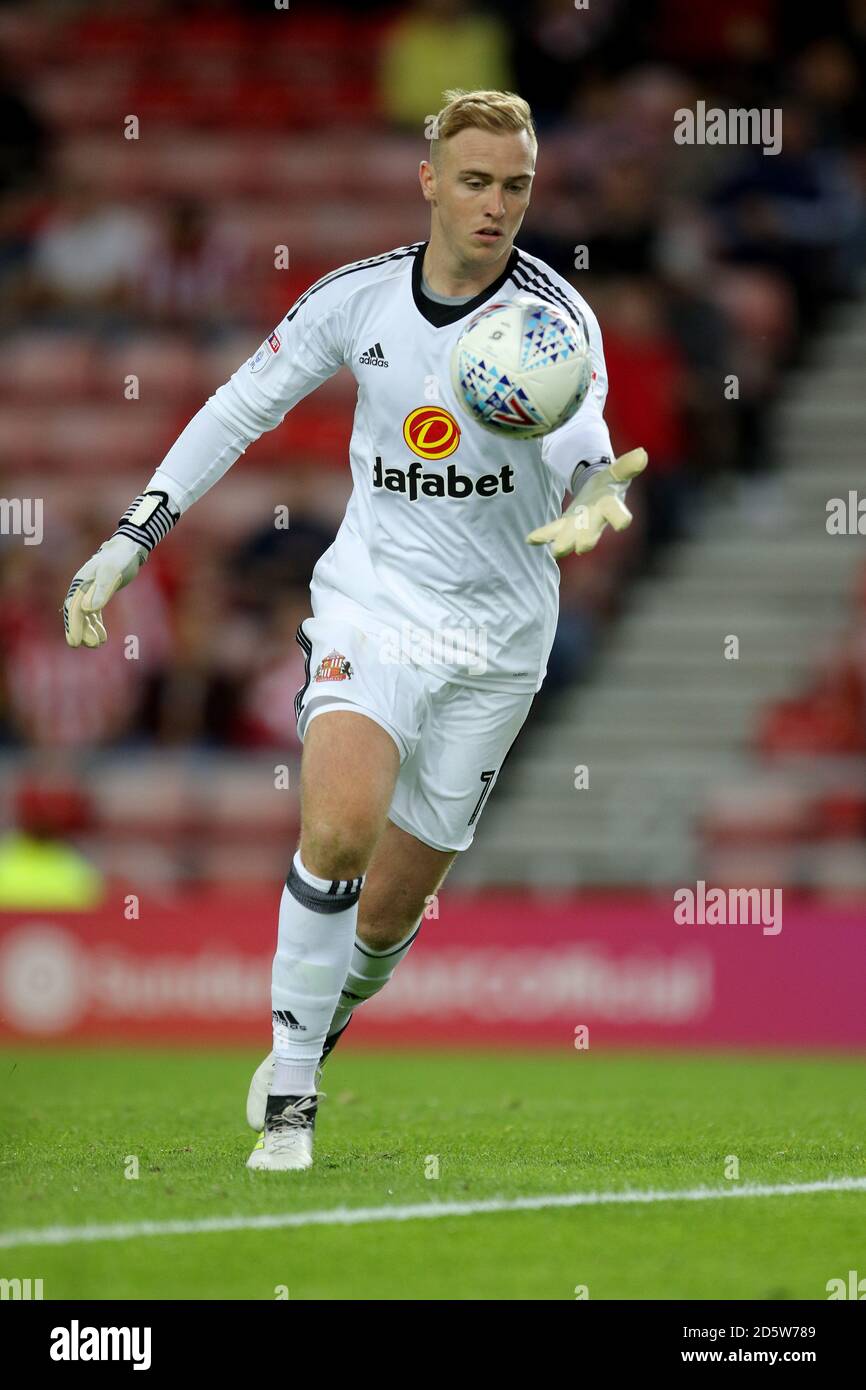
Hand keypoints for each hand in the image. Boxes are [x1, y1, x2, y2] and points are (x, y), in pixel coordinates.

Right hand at [62, 534, 146, 647]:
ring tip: (97, 644)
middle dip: (80, 630)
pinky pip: (94, 613)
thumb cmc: (119, 559)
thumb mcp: (111, 573)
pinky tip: (102, 637)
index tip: (75, 642)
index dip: (73, 626)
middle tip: (88, 645)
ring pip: (85, 615)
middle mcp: (82, 588)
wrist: (128, 548)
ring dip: (89, 630)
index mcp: (81, 583)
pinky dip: (96, 624)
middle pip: (76, 614)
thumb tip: (87, 610)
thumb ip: (100, 591)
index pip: (73, 608)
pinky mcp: (100, 594)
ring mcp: (90, 592)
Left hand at [526, 447, 647, 557]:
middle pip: (592, 531)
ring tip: (555, 551)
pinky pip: (552, 530)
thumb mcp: (617, 472)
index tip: (623, 524)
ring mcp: (579, 525)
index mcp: (610, 506)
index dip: (620, 517)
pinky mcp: (565, 525)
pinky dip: (542, 535)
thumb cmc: (609, 484)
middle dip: (587, 539)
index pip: (617, 512)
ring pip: (571, 536)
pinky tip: (530, 539)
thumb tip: (642, 453)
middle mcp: (595, 521)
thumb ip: (627, 465)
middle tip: (582, 548)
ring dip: (563, 543)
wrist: (598, 494)